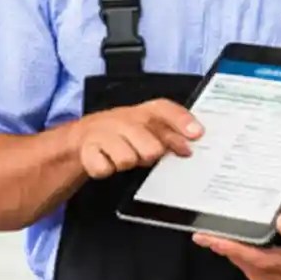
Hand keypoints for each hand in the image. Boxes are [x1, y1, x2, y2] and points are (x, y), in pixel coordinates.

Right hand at [73, 99, 201, 178]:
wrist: (84, 135)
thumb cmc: (123, 134)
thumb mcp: (147, 130)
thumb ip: (171, 135)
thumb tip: (190, 143)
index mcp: (142, 112)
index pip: (164, 110)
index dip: (182, 121)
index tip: (197, 134)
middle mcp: (123, 118)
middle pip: (150, 147)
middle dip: (148, 155)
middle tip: (142, 153)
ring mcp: (103, 132)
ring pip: (127, 160)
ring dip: (126, 163)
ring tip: (121, 156)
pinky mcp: (87, 149)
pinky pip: (104, 168)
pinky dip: (105, 169)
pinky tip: (105, 160)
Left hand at [192, 198, 280, 279]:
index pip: (263, 260)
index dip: (236, 250)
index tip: (212, 239)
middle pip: (251, 267)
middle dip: (228, 250)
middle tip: (208, 233)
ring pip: (249, 272)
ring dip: (236, 255)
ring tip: (230, 236)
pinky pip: (252, 276)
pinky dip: (244, 261)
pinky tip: (246, 249)